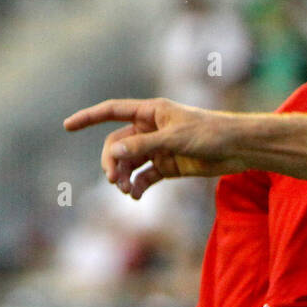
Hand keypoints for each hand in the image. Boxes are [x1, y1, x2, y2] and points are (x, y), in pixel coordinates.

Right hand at [63, 98, 240, 198]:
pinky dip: (137, 185)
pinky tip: (135, 196)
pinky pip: (144, 176)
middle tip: (113, 179)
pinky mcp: (168, 166)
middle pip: (118, 143)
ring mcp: (159, 148)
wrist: (240, 149)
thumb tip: (112, 151)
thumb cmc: (211, 133)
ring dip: (123, 176)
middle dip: (112, 161)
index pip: (113, 110)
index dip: (89, 117)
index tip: (66, 125)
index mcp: (152, 112)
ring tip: (125, 192)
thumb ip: (143, 146)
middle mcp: (152, 128)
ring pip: (129, 162)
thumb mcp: (175, 139)